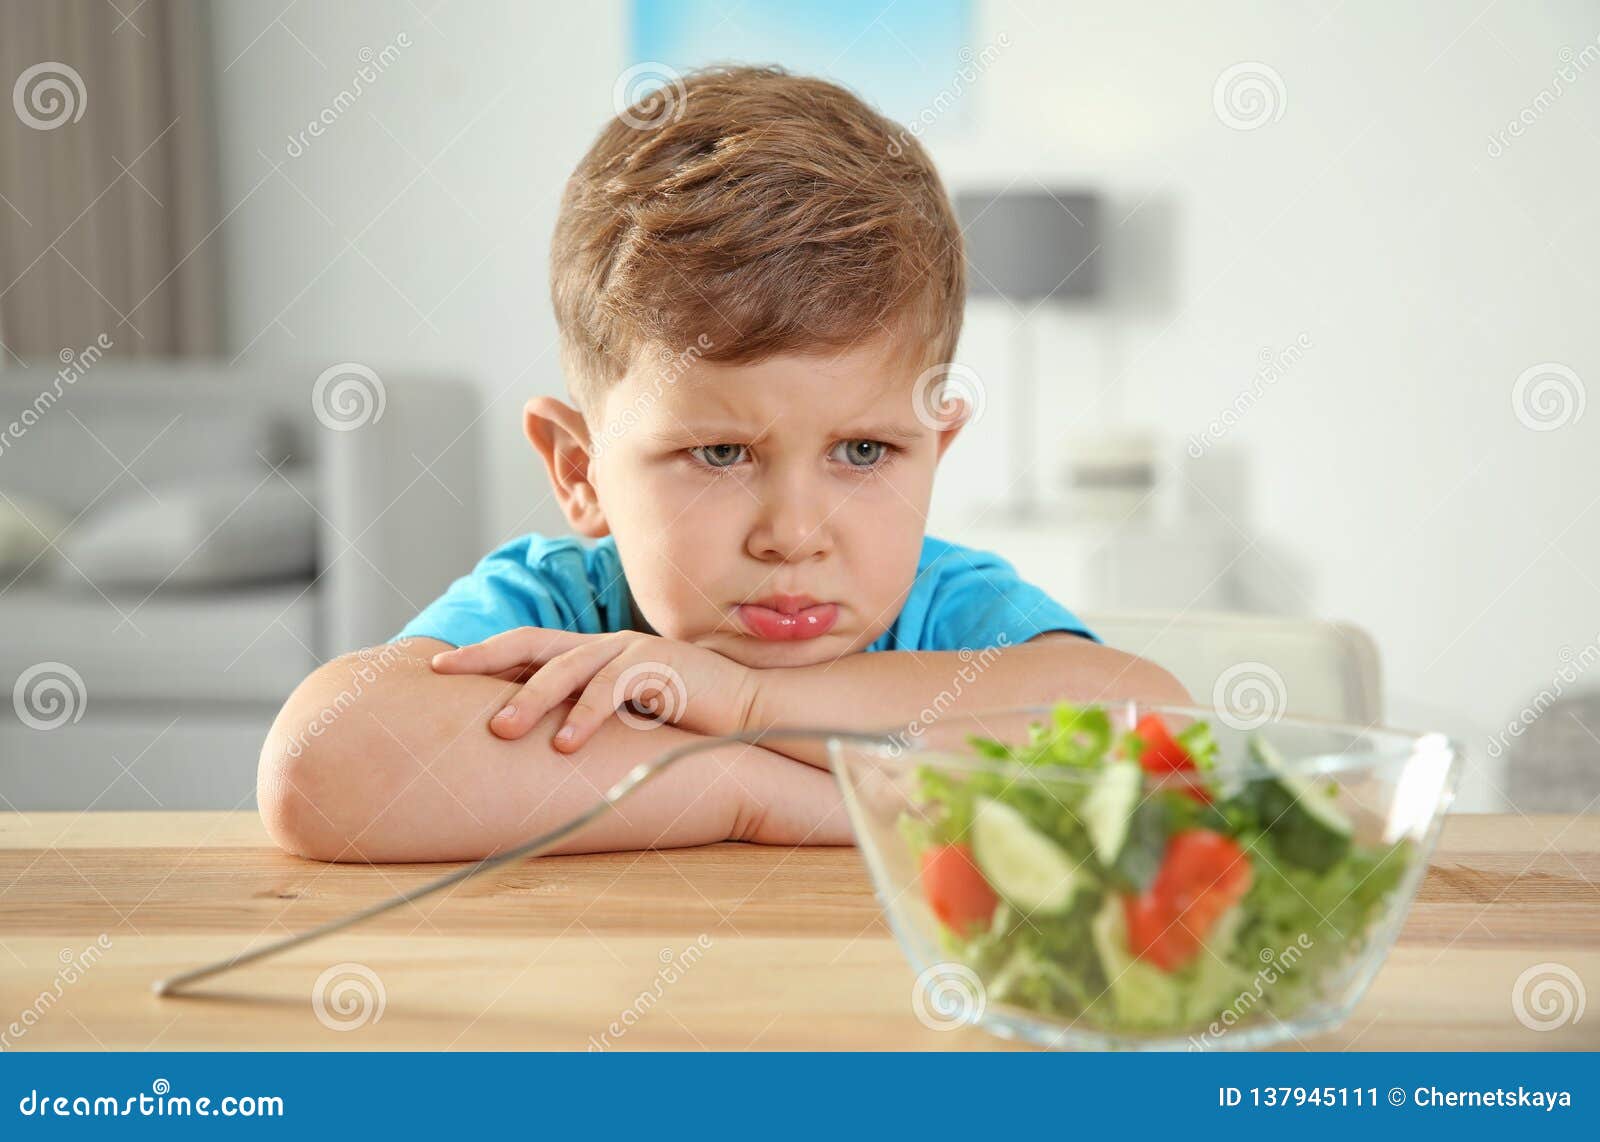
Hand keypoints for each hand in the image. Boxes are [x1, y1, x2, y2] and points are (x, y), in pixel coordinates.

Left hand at [429, 628, 758, 751]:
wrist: (747, 710)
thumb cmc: (684, 718)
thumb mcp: (624, 713)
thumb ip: (587, 713)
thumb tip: (539, 740)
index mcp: (595, 653)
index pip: (527, 647)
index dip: (482, 653)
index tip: (439, 665)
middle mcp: (606, 645)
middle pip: (532, 644)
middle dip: (484, 657)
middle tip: (442, 671)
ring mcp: (631, 652)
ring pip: (566, 669)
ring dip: (530, 700)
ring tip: (501, 730)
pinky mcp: (657, 669)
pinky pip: (611, 691)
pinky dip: (585, 717)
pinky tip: (565, 746)